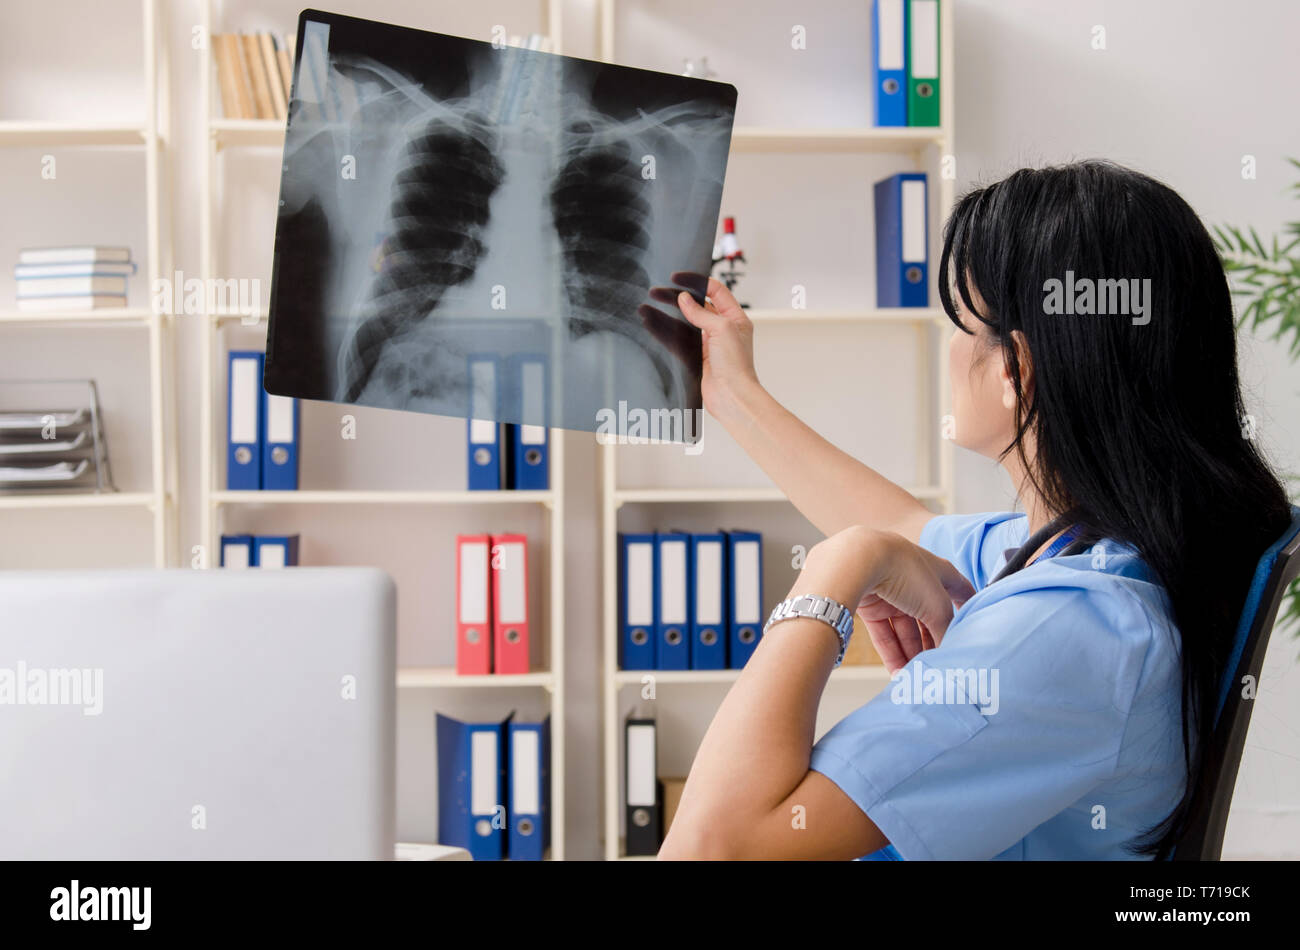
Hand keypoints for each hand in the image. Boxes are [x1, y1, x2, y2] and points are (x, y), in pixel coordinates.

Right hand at [637, 272, 761, 424]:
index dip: (696, 282)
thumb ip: (701, 312)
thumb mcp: (721, 329)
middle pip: (697, 305)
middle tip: (657, 292)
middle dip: (676, 297)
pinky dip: (664, 331)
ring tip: (648, 305)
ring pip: (684, 323)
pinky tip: (651, 323)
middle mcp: (722, 328)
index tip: (678, 278)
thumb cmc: (737, 366)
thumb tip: (684, 299)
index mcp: (735, 318)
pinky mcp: (696, 357)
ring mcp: (709, 343)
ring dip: (666, 314)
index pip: (715, 291)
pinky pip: (677, 340)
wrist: (732, 397)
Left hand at [790, 527, 975, 673]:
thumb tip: (945, 652)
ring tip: (918, 676)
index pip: (958, 589)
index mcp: (936, 571)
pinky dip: (891, 654)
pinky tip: (899, 673)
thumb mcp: (937, 606)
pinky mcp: (869, 605)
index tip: (973, 620)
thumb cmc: (904, 571)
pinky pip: (884, 634)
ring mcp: (891, 592)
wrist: (858, 561)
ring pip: (905, 629)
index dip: (966, 604)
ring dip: (911, 653)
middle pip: (928, 618)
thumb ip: (945, 630)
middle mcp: (914, 580)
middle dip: (933, 643)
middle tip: (939, 666)